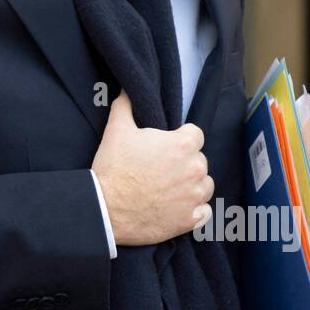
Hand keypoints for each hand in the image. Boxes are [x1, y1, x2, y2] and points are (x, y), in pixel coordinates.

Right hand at [91, 91, 212, 245]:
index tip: (165, 146)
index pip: (195, 135)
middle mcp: (196, 169)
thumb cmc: (114, 168)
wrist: (106, 209)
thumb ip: (126, 106)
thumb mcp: (117, 130)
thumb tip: (127, 90)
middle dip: (183, 162)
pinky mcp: (190, 219)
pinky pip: (204, 211)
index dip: (179, 138)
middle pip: (199, 160)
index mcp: (183, 145)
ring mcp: (195, 196)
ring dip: (191, 185)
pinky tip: (174, 206)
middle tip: (160, 168)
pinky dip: (193, 209)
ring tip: (168, 188)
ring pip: (204, 185)